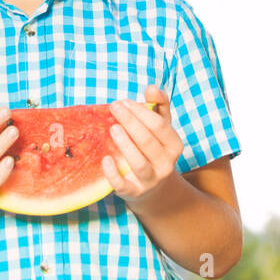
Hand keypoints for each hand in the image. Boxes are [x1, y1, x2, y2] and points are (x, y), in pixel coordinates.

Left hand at [103, 85, 184, 206]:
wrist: (152, 188)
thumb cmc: (153, 149)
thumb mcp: (160, 128)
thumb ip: (158, 105)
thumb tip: (152, 87)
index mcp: (174, 146)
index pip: (160, 126)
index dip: (142, 112)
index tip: (124, 102)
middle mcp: (165, 165)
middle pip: (148, 142)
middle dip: (131, 122)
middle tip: (114, 107)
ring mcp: (150, 180)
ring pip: (139, 163)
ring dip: (125, 144)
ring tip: (112, 128)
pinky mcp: (133, 192)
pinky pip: (123, 185)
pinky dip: (114, 173)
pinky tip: (105, 159)